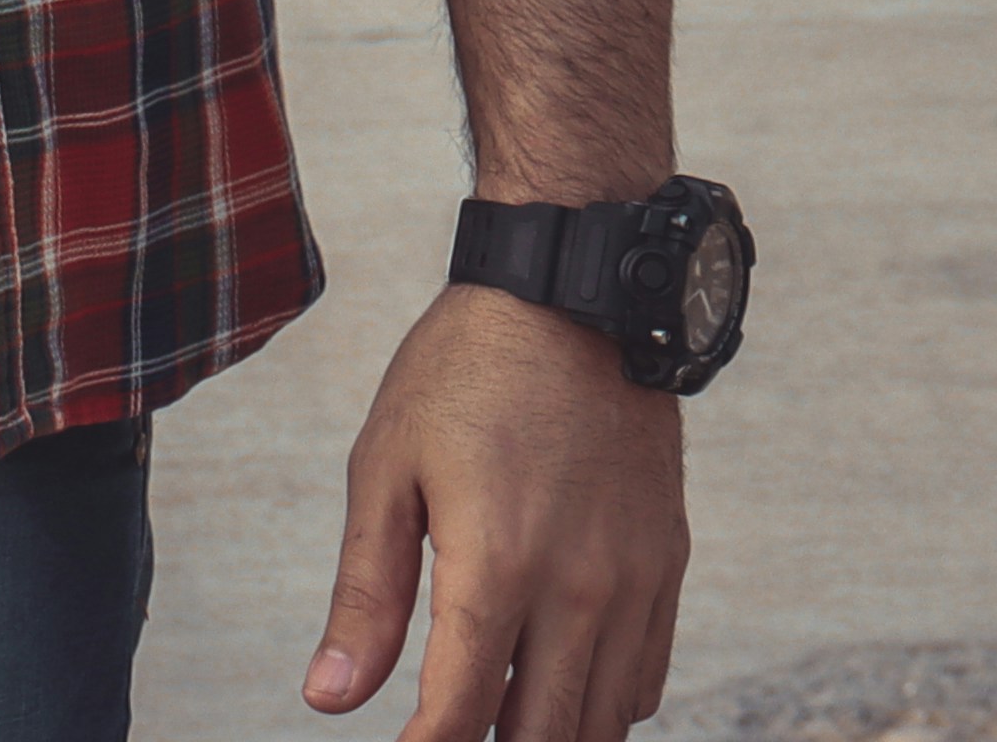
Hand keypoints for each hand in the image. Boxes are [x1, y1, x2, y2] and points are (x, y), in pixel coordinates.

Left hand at [306, 287, 686, 740]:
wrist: (572, 298)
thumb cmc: (461, 374)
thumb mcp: (386, 469)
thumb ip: (364, 596)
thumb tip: (329, 698)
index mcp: (496, 563)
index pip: (462, 712)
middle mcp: (579, 586)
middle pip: (544, 735)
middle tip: (449, 741)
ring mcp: (635, 580)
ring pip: (605, 721)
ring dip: (551, 739)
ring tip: (499, 728)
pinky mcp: (667, 564)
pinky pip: (646, 676)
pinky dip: (604, 706)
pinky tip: (557, 691)